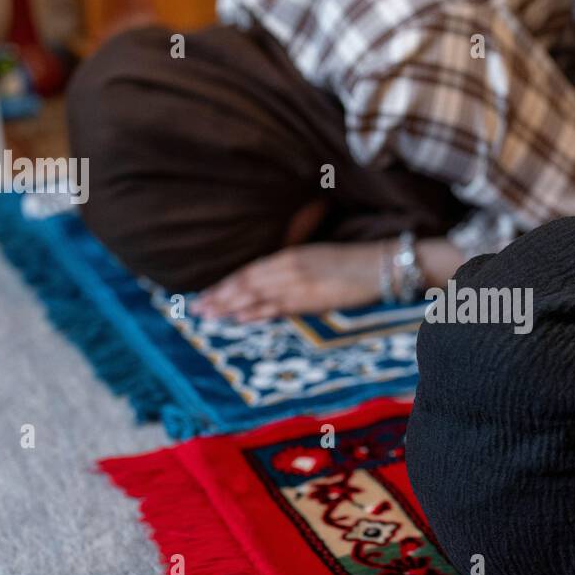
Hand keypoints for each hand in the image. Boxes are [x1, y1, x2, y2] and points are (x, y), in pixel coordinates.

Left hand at [191, 242, 385, 320]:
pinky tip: (239, 319)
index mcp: (288, 255)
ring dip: (229, 307)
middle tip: (196, 309)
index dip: (225, 284)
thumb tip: (270, 282)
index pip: (248, 271)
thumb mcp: (314, 257)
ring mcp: (298, 284)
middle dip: (219, 297)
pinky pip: (277, 307)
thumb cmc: (350, 262)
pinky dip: (256, 313)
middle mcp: (288, 268)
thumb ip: (291, 268)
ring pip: (255, 296)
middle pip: (245, 284)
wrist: (378, 265)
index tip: (206, 294)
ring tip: (208, 316)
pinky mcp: (311, 300)